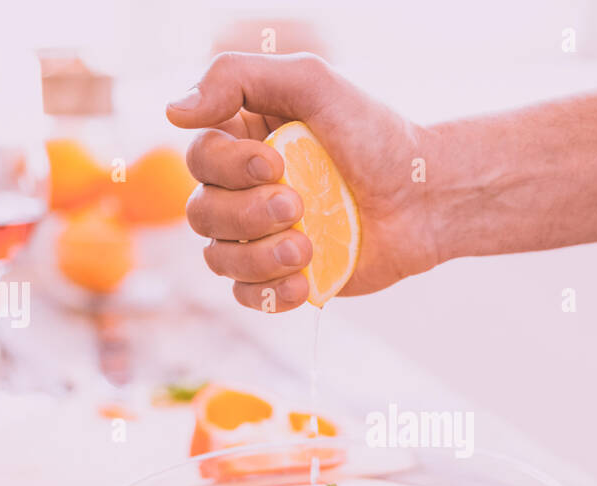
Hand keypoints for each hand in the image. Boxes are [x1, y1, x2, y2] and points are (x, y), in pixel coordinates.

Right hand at [167, 53, 439, 311]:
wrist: (425, 198)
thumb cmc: (374, 135)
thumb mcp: (312, 83)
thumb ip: (236, 77)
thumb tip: (171, 112)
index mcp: (242, 141)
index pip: (198, 159)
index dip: (227, 168)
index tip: (276, 162)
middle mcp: (243, 190)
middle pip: (200, 214)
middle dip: (248, 214)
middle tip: (299, 204)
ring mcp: (262, 237)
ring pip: (219, 259)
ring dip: (259, 256)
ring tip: (307, 247)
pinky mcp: (284, 275)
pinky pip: (248, 296)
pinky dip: (268, 293)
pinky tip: (301, 282)